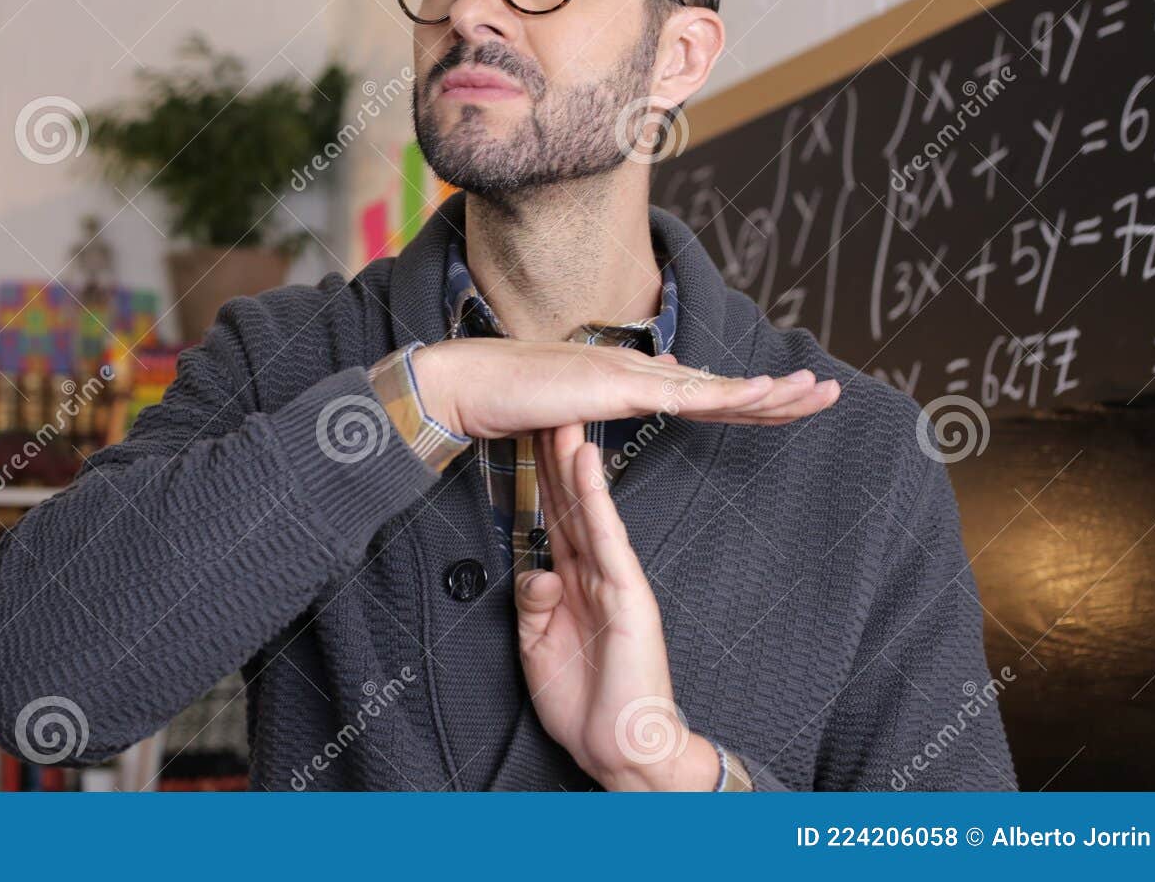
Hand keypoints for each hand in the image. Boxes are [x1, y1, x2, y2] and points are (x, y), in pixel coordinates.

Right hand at [411, 339, 839, 440]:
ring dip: (772, 392)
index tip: (790, 404)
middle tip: (830, 392)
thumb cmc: (513, 403)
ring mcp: (637, 376)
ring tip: (817, 392)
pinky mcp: (624, 386)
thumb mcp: (573, 414)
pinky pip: (690, 396)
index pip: (706, 398)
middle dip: (781, 393)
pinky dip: (732, 395)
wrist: (475, 384)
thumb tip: (639, 397)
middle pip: (726, 389)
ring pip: (720, 388)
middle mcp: (645, 373)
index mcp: (638, 384)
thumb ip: (609, 407)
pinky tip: (766, 397)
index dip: (750, 402)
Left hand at [514, 422, 719, 790]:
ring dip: (574, 462)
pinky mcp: (628, 592)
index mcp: (574, 581)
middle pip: (570, 502)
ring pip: (588, 508)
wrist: (623, 747)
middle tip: (546, 406)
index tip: (526, 436)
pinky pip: (606, 536)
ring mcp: (614, 578)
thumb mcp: (539, 648)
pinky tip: (585, 465)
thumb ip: (534, 605)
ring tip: (564, 417)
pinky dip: (595, 498)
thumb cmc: (586, 702)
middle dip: (556, 456)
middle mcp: (595, 571)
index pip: (555, 516)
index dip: (539, 478)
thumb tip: (534, 570)